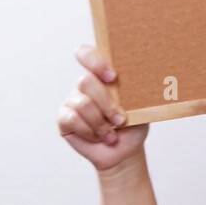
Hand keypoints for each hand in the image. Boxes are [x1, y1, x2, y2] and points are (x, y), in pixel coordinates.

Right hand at [57, 45, 148, 170]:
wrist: (125, 150)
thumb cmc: (133, 124)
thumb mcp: (139, 106)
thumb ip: (134, 91)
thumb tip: (141, 79)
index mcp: (103, 75)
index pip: (88, 54)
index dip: (95, 61)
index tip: (113, 77)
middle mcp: (85, 84)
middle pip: (86, 81)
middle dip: (106, 104)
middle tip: (120, 120)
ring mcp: (72, 100)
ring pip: (82, 103)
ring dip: (100, 123)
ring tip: (112, 134)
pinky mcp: (64, 118)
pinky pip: (72, 119)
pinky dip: (90, 131)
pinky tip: (99, 137)